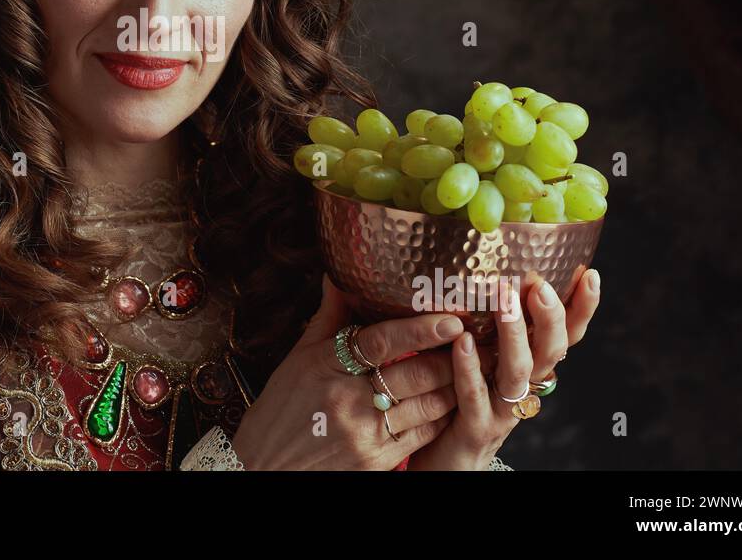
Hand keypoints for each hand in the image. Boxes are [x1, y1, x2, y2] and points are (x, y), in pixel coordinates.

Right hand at [230, 275, 468, 469]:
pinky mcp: (377, 460)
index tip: (450, 319)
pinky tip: (452, 400)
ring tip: (474, 366)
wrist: (264, 465)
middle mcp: (348, 400)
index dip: (419, 330)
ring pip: (427, 405)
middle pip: (414, 374)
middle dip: (451, 356)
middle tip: (477, 340)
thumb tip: (339, 276)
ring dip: (453, 384)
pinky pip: (422, 434)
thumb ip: (328, 318)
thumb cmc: (281, 408)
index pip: (381, 342)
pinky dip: (441, 415)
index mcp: (327, 366)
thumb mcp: (298, 358)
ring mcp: (365, 434)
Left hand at [407, 268, 601, 469]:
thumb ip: (490, 328)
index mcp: (529, 370)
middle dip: (549, 317)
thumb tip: (492, 274)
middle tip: (537, 284)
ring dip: (515, 336)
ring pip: (519, 373)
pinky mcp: (474, 430)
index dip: (580, 309)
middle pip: (550, 353)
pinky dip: (470, 368)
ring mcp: (501, 412)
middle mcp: (523, 389)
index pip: (565, 337)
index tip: (589, 274)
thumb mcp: (482, 362)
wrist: (446, 465)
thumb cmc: (460, 405)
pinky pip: (475, 397)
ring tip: (505, 302)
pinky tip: (462, 342)